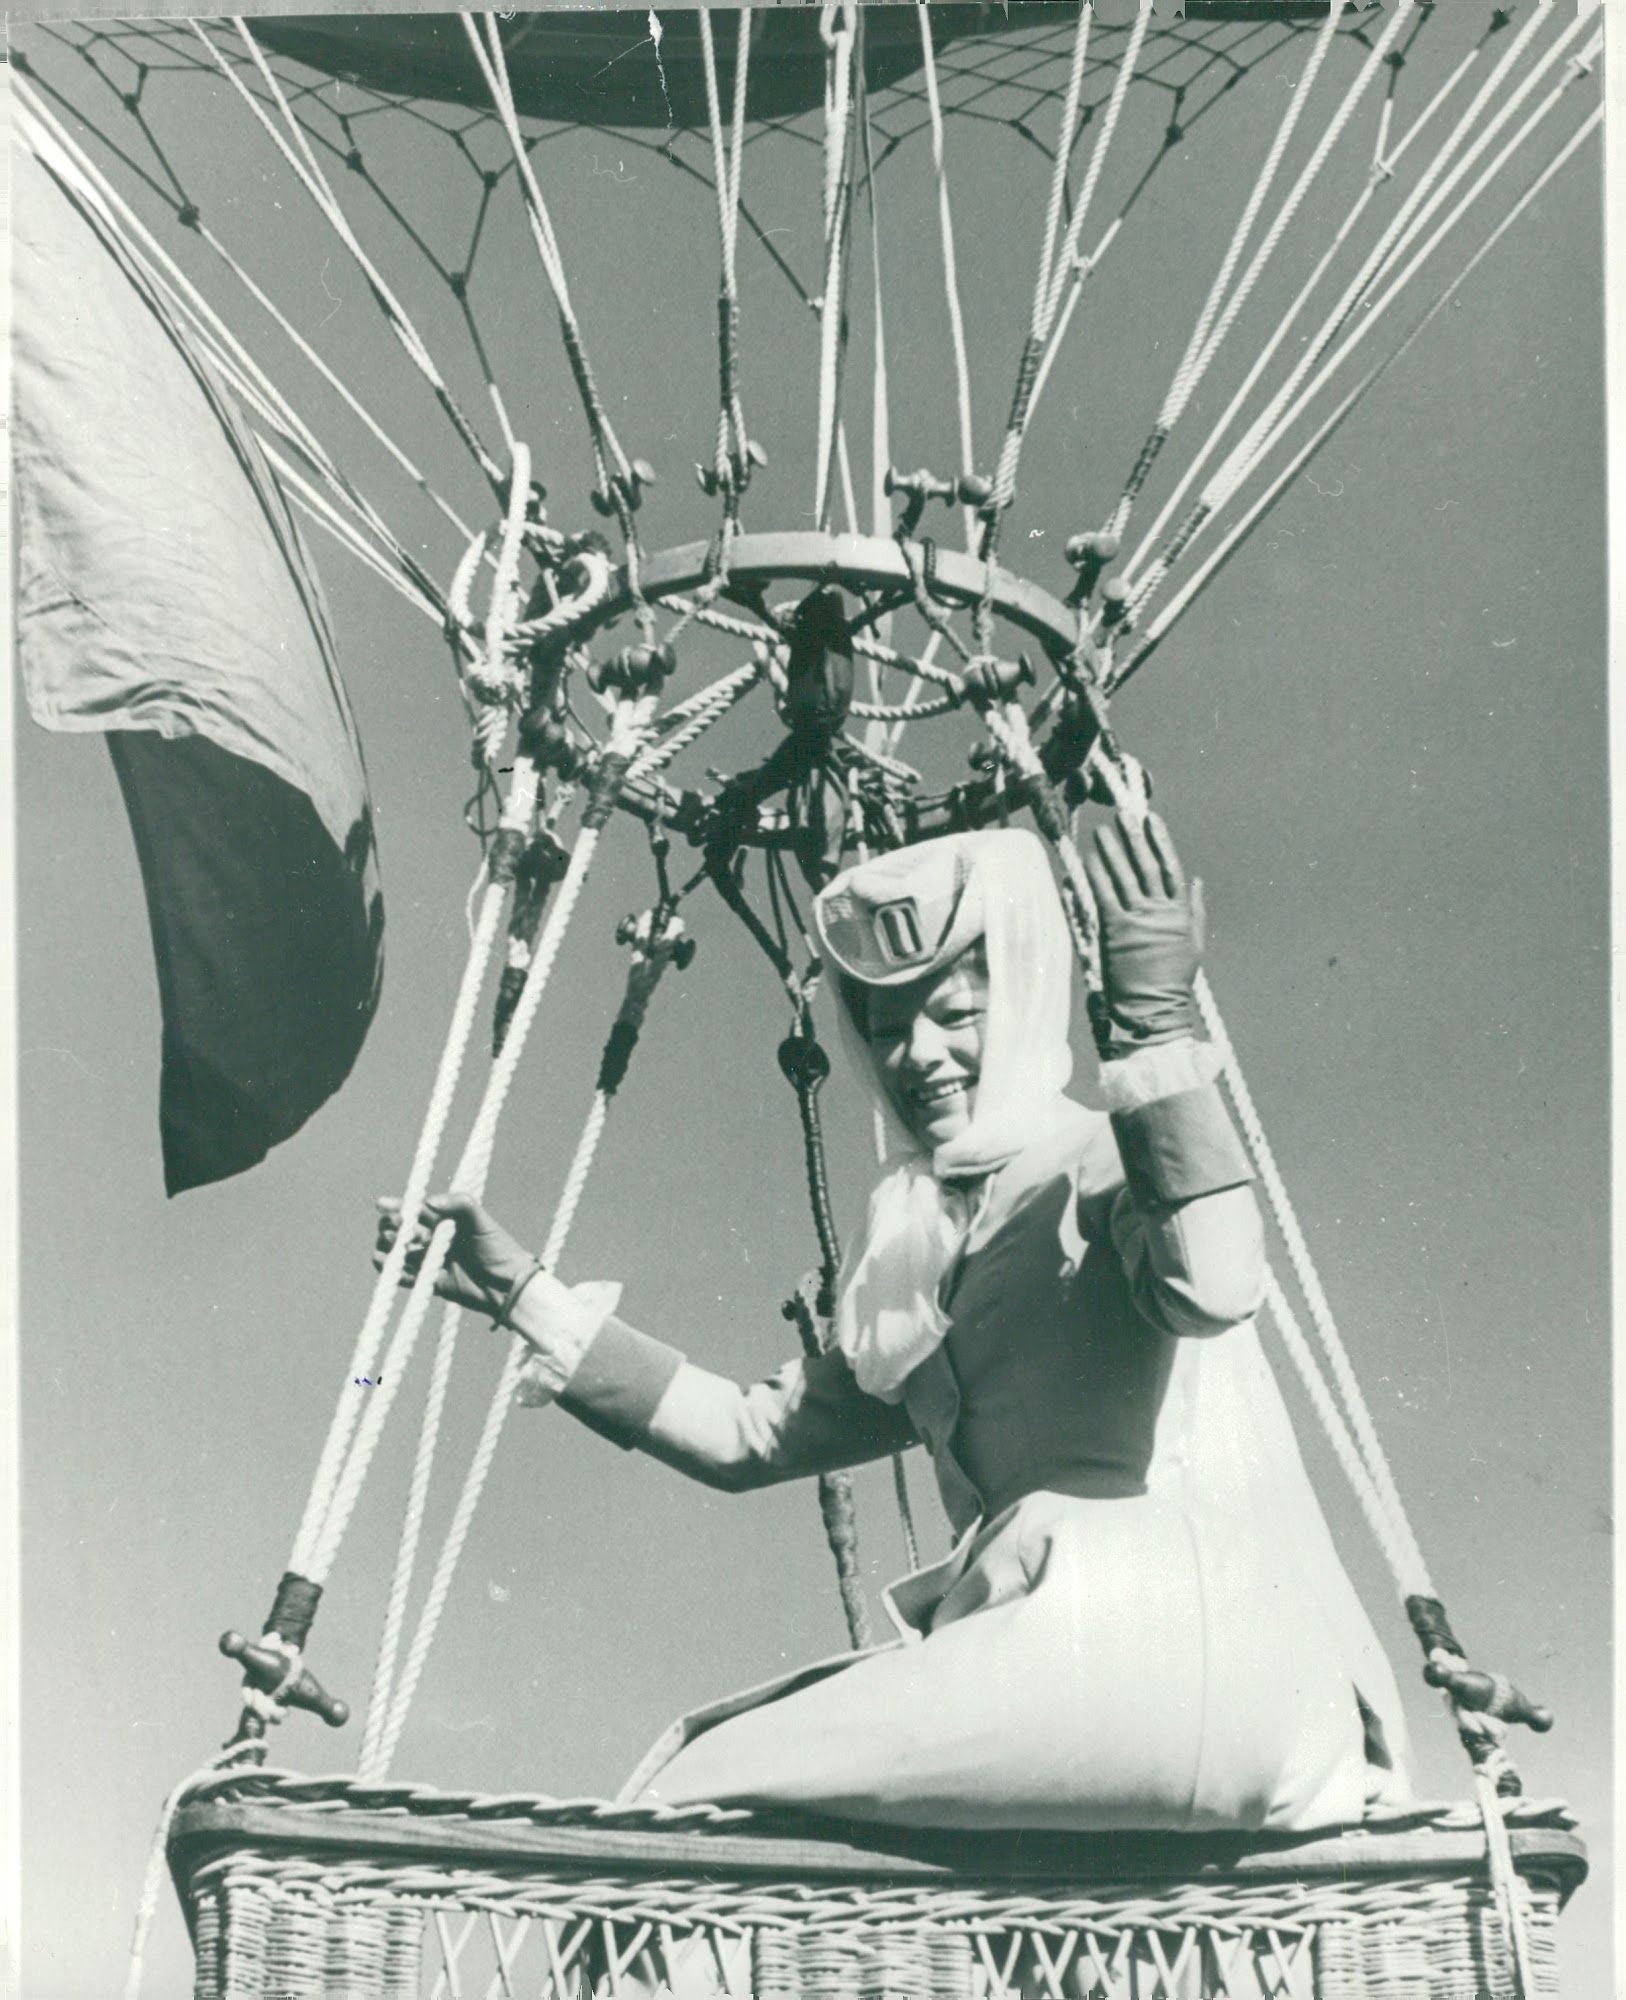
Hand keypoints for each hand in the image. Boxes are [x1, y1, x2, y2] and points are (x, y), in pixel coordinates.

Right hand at [373, 1190, 536, 1317]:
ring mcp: (429, 1260)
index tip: (380, 1205)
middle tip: (404, 1233)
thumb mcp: (481, 1220)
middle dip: (392, 1228)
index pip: (414, 1210)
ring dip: (388, 1250)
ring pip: (395, 1253)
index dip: (395, 1206)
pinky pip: (402, 1277)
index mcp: (444, 1220)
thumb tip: (427, 1202)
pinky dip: (394, 1273)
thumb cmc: (498, 1248)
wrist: (507, 1286)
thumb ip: (459, 1203)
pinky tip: (398, 1270)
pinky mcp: (429, 1282)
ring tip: (399, 1249)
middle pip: (399, 1230)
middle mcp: (433, 1239)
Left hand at [1083, 810, 1205, 1057]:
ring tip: (1102, 830)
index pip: (1171, 867)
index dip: (1160, 841)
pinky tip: (1089, 860)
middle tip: (1122, 814)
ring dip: (1112, 852)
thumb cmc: (1173, 978)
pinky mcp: (1116, 931)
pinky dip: (1097, 877)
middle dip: (1133, 838)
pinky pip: (1105, 897)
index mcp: (1179, 912)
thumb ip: (1195, 908)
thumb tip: (1197, 879)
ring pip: (1124, 877)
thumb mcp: (1194, 942)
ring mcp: (1138, 920)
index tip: (1151, 819)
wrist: (1155, 1008)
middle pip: (1146, 866)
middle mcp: (1160, 912)